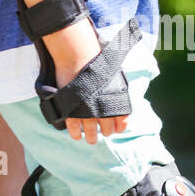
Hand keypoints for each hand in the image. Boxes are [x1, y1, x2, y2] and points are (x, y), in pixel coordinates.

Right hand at [47, 16, 129, 143]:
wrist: (80, 57)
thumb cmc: (97, 65)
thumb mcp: (115, 78)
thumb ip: (116, 93)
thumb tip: (118, 104)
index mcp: (117, 103)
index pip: (122, 123)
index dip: (119, 127)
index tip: (116, 128)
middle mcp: (104, 111)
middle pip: (107, 130)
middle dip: (105, 132)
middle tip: (101, 131)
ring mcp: (88, 113)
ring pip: (91, 133)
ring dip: (92, 137)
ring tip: (91, 139)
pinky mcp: (72, 112)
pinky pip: (74, 130)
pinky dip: (76, 134)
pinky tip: (77, 135)